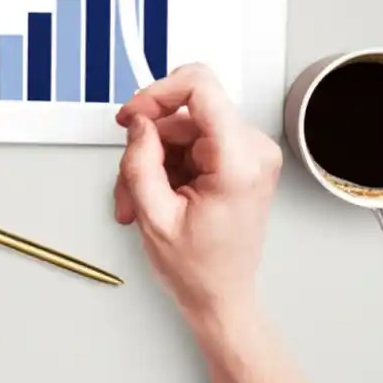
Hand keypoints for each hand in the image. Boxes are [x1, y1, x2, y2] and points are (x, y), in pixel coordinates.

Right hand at [113, 64, 282, 321]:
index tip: (132, 116)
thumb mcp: (153, 216)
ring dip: (151, 161)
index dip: (157, 93)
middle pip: (183, 113)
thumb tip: (139, 122)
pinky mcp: (237, 157)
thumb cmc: (199, 269)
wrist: (222, 295)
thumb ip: (141, 161)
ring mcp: (248, 152)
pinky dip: (165, 166)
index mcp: (239, 162)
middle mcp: (253, 150)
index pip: (201, 87)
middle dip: (147, 145)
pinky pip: (189, 142)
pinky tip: (156, 195)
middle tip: (129, 183)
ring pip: (180, 129)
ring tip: (138, 202)